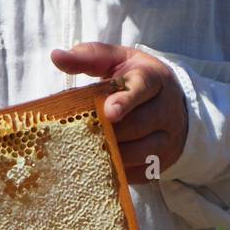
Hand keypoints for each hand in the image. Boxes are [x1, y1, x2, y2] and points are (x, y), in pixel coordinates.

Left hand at [51, 42, 188, 184]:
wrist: (172, 104)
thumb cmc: (134, 80)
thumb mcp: (117, 61)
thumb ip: (89, 57)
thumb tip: (57, 57)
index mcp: (155, 79)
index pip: (142, 88)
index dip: (125, 101)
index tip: (108, 112)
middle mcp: (167, 109)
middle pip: (139, 125)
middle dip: (111, 131)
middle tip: (87, 132)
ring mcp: (168, 138)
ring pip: (141, 152)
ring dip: (113, 153)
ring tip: (91, 148)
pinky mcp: (162, 162)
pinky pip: (140, 173)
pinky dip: (119, 171)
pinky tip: (102, 165)